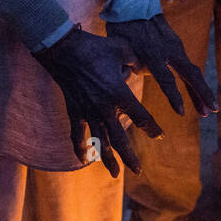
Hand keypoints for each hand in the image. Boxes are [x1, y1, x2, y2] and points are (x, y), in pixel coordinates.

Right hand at [32, 25, 160, 176]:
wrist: (61, 48)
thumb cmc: (93, 46)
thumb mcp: (120, 48)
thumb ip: (135, 60)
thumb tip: (140, 69)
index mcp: (118, 93)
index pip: (140, 116)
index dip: (152, 128)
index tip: (159, 135)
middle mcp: (103, 108)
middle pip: (119, 139)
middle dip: (129, 157)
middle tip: (139, 171)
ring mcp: (87, 112)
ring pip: (98, 141)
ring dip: (107, 159)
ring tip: (116, 174)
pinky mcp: (74, 111)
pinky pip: (76, 134)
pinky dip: (79, 148)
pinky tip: (83, 161)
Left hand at [106, 16, 215, 118]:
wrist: (133, 1)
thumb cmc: (122, 28)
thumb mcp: (120, 49)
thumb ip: (128, 68)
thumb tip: (130, 84)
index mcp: (152, 53)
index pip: (166, 79)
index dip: (173, 97)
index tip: (181, 112)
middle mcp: (169, 50)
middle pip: (190, 74)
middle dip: (201, 93)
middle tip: (211, 111)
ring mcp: (175, 46)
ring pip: (192, 72)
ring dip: (201, 91)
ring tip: (208, 111)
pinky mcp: (177, 45)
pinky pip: (188, 66)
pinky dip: (194, 82)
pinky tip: (200, 96)